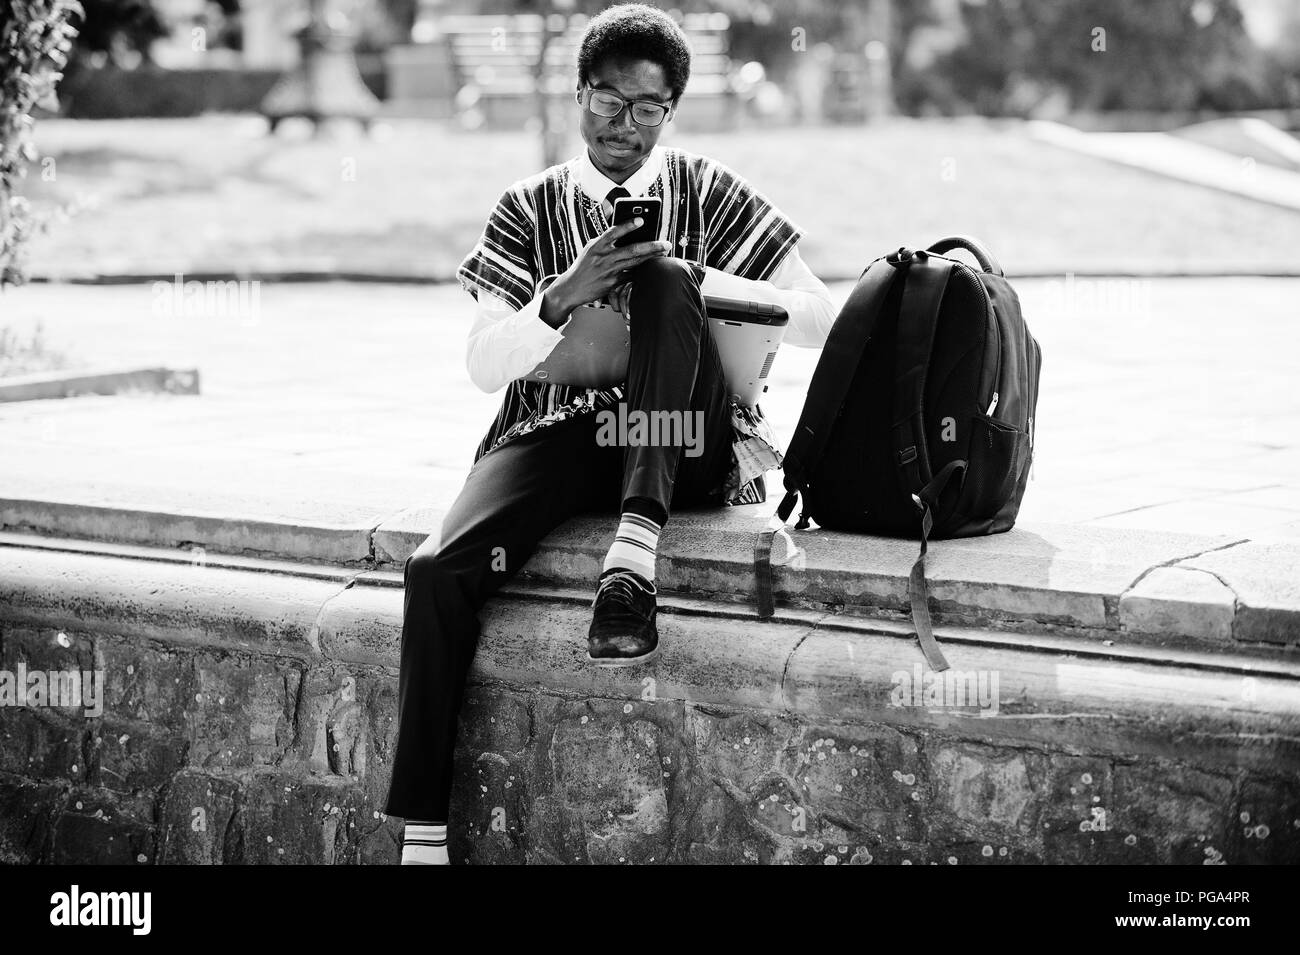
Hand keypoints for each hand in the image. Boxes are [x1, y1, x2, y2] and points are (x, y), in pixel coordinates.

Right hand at [541, 218, 669, 326]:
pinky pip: (631, 276)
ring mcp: (608, 271)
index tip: (641, 220)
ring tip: (664, 251)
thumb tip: (623, 232)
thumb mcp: (590, 249)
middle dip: (651, 246)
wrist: (572, 288)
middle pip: (631, 249)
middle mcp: (603, 258)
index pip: (613, 232)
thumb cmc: (584, 266)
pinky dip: (642, 271)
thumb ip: (605, 241)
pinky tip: (653, 267)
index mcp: (596, 246)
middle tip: (666, 243)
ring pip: (635, 262)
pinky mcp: (612, 283)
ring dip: (651, 257)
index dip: (627, 225)